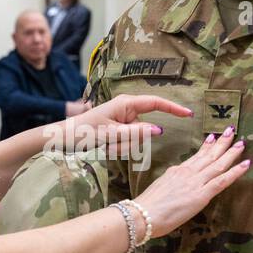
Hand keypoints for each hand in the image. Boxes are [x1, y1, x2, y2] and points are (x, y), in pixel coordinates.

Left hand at [67, 94, 193, 157]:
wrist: (63, 138)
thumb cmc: (83, 131)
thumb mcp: (110, 133)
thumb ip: (135, 132)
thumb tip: (159, 131)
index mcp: (126, 104)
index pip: (156, 102)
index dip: (174, 108)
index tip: (189, 114)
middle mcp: (127, 111)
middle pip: (145, 128)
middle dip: (131, 141)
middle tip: (111, 144)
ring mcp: (123, 122)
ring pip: (136, 140)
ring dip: (122, 148)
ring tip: (104, 146)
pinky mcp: (119, 132)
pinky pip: (128, 145)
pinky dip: (118, 150)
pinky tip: (104, 148)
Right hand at [131, 125, 248, 237]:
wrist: (143, 214)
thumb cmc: (147, 206)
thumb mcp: (159, 187)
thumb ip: (171, 183)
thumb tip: (176, 183)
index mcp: (177, 171)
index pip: (196, 157)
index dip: (207, 147)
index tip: (214, 138)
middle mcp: (188, 173)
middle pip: (209, 155)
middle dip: (222, 143)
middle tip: (231, 131)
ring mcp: (196, 182)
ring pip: (218, 164)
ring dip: (231, 153)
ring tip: (241, 143)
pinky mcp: (201, 195)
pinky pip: (222, 181)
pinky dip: (235, 171)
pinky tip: (245, 164)